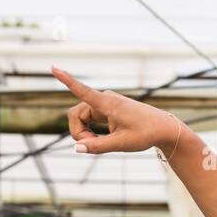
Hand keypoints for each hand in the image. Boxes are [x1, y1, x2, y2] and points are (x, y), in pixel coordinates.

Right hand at [51, 65, 179, 154]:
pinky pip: (89, 118)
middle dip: (79, 132)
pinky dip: (91, 130)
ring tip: (101, 144)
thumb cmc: (146, 134)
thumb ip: (97, 146)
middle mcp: (104, 99)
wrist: (163, 129)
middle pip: (76, 115)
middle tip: (92, 146)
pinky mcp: (108, 109)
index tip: (53, 67)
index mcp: (108, 103)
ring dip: (85, 133)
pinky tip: (102, 139)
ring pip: (82, 118)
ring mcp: (106, 103)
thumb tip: (76, 148)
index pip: (83, 90)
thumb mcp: (122, 144)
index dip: (67, 80)